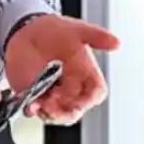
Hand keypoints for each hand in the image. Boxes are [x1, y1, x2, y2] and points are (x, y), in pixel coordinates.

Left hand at [4, 14, 118, 124]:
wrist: (26, 29)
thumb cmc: (55, 31)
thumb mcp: (75, 30)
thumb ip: (96, 36)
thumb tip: (116, 43)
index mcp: (85, 73)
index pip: (95, 93)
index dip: (89, 100)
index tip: (78, 103)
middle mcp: (71, 87)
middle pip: (75, 109)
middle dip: (66, 112)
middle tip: (53, 102)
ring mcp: (52, 93)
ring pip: (57, 114)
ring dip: (50, 113)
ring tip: (40, 104)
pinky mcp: (34, 95)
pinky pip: (36, 110)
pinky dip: (33, 110)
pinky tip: (30, 105)